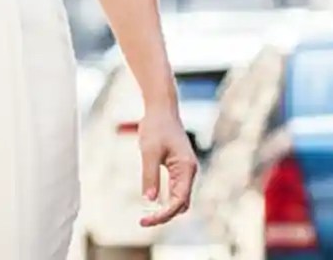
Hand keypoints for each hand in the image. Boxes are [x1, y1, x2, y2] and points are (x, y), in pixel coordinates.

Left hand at [138, 106, 197, 226]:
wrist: (161, 110)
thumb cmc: (156, 127)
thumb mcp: (148, 151)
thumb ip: (150, 175)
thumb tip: (150, 200)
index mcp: (186, 168)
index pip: (178, 200)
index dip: (164, 214)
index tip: (147, 220)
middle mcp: (189, 172)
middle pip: (181, 204)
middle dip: (165, 215)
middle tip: (143, 222)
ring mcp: (185, 170)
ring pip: (179, 198)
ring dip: (166, 209)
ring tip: (147, 217)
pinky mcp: (179, 167)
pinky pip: (175, 189)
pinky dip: (165, 199)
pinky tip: (153, 203)